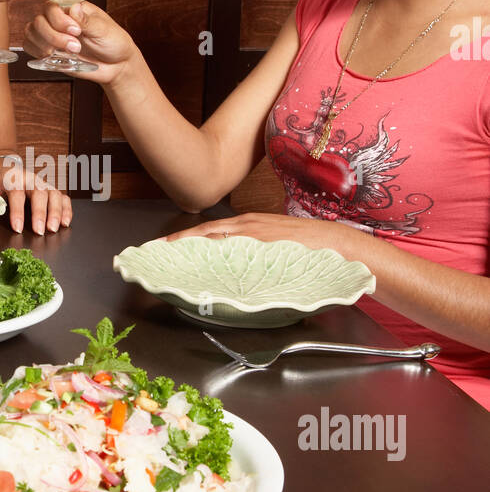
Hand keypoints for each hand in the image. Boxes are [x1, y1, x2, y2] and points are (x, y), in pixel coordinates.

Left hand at [0, 160, 72, 235]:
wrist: (7, 168)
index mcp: (14, 178)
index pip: (17, 193)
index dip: (18, 211)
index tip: (17, 228)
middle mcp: (32, 179)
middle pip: (40, 193)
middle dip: (40, 213)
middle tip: (39, 231)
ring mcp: (44, 184)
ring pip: (54, 195)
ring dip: (56, 213)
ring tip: (53, 229)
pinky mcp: (52, 190)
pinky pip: (63, 198)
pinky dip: (67, 210)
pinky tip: (65, 223)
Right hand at [23, 2, 135, 83]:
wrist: (117, 66)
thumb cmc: (114, 43)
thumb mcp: (104, 30)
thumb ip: (87, 21)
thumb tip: (74, 7)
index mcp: (73, 9)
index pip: (52, 5)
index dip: (58, 19)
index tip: (76, 31)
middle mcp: (59, 20)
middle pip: (39, 20)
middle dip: (54, 36)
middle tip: (75, 46)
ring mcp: (52, 35)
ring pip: (31, 32)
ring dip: (45, 44)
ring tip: (68, 52)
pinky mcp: (49, 51)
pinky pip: (30, 46)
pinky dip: (36, 51)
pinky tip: (52, 55)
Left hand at [165, 212, 366, 262]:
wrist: (338, 244)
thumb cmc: (309, 248)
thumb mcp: (275, 244)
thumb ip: (254, 252)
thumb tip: (235, 267)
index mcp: (248, 224)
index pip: (208, 230)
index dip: (183, 238)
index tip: (162, 245)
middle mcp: (247, 226)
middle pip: (203, 233)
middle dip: (177, 242)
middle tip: (153, 253)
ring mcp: (254, 235)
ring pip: (213, 239)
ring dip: (188, 248)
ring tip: (167, 257)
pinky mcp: (264, 244)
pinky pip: (233, 249)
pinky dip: (213, 253)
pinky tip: (198, 262)